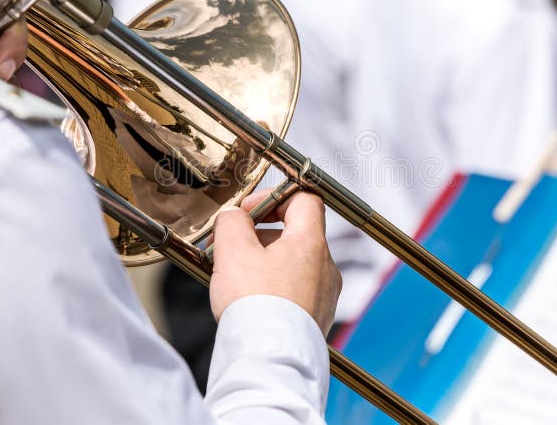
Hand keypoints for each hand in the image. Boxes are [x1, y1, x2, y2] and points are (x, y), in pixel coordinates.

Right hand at [210, 190, 341, 336]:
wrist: (270, 359)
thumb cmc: (255, 305)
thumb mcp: (234, 251)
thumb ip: (232, 222)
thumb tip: (234, 216)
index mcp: (311, 243)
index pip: (304, 200)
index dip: (272, 198)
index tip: (247, 212)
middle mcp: (325, 267)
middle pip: (295, 234)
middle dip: (259, 236)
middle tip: (230, 247)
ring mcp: (324, 295)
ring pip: (293, 264)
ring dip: (264, 263)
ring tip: (234, 278)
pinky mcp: (317, 318)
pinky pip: (295, 291)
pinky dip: (273, 288)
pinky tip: (249, 301)